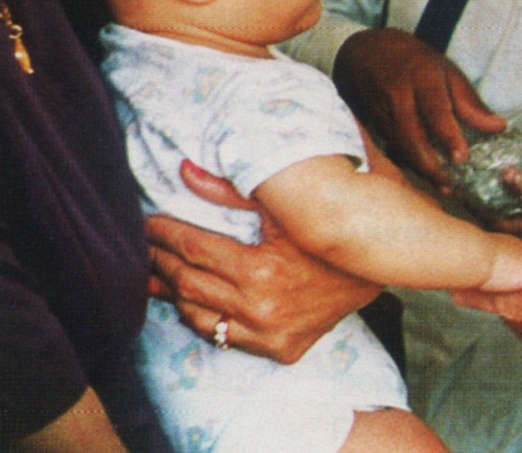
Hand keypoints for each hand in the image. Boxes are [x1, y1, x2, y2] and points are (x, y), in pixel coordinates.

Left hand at [145, 161, 381, 363]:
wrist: (375, 266)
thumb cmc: (324, 229)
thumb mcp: (281, 207)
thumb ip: (230, 191)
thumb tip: (184, 170)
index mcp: (262, 270)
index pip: (194, 250)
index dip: (165, 234)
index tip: (149, 222)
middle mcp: (262, 309)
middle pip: (190, 283)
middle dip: (161, 261)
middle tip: (145, 244)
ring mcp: (270, 335)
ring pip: (199, 317)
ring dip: (173, 293)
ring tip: (155, 273)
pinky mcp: (279, 350)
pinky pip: (224, 338)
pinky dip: (202, 318)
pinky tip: (189, 301)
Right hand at [335, 27, 504, 191]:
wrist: (367, 52)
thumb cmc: (415, 61)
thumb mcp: (447, 71)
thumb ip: (470, 102)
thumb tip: (499, 127)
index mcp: (422, 77)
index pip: (435, 109)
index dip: (448, 135)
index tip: (461, 157)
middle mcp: (399, 96)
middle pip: (412, 136)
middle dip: (430, 165)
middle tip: (451, 187)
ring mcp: (383, 112)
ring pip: (401, 148)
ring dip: (421, 170)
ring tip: (444, 187)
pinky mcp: (375, 125)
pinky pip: (393, 149)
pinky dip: (410, 164)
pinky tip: (426, 176)